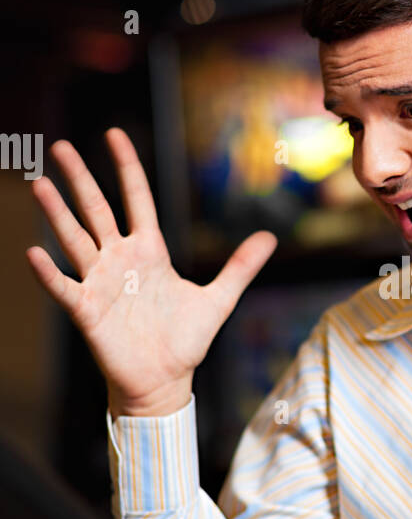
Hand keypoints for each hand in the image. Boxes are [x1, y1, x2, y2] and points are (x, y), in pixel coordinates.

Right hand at [25, 128, 276, 414]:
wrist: (165, 383)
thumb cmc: (185, 341)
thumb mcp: (219, 300)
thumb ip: (240, 267)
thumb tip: (270, 237)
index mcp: (150, 251)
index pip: (136, 199)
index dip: (127, 167)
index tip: (113, 135)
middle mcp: (120, 260)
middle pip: (97, 210)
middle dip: (80, 179)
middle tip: (61, 147)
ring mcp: (101, 282)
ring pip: (75, 239)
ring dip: (57, 214)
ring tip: (40, 185)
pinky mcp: (87, 311)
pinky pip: (64, 287)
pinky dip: (49, 272)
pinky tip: (34, 252)